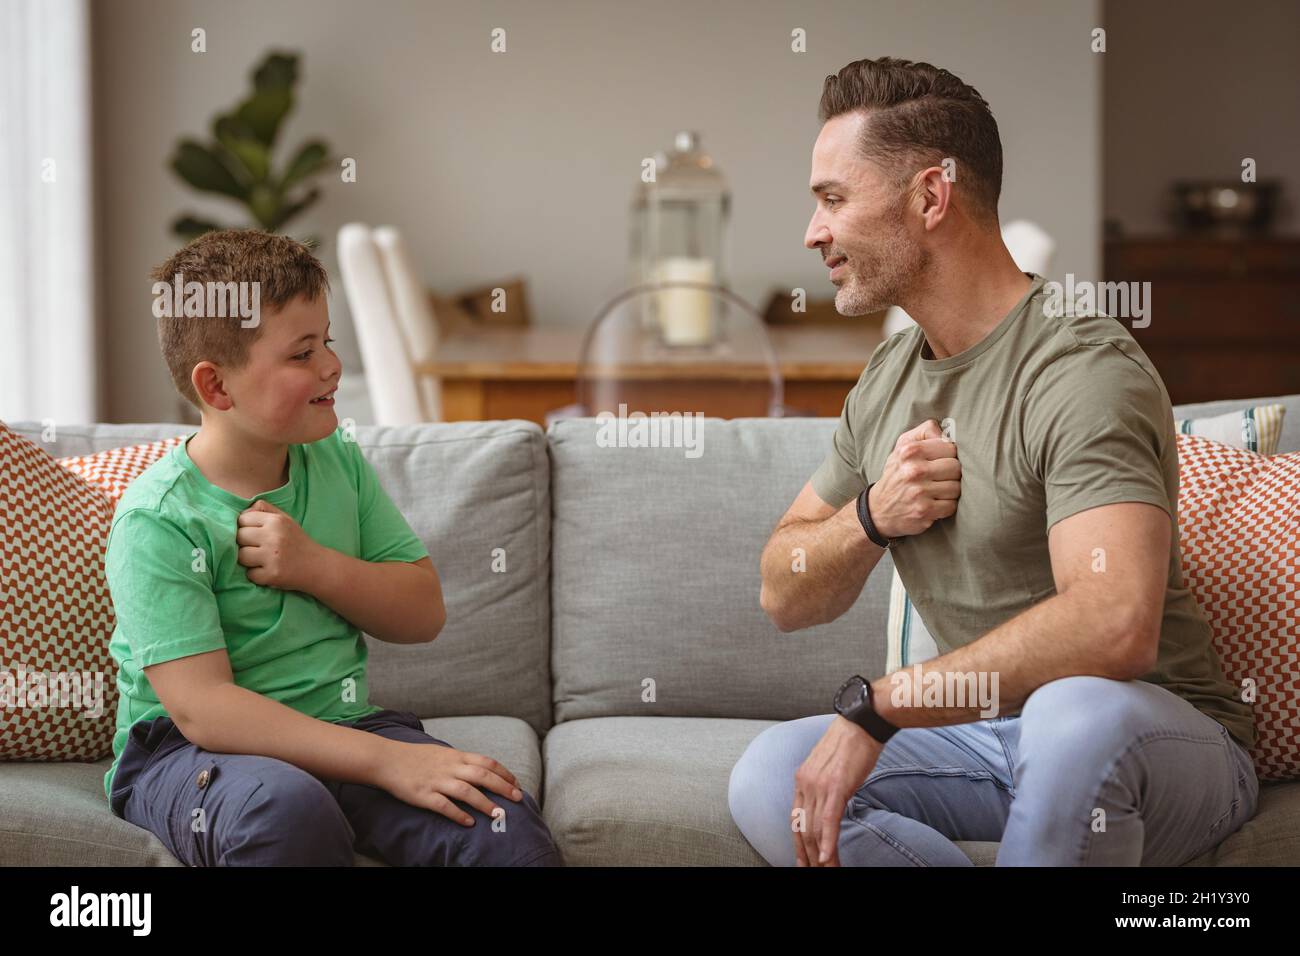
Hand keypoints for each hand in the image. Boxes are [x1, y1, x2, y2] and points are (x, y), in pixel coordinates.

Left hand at [235, 499, 322, 590]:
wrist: (317, 565)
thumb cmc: (296, 541)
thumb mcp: (284, 519)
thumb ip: (264, 509)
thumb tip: (241, 512)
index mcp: (276, 520)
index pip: (242, 519)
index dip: (246, 527)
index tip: (255, 534)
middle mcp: (274, 537)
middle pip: (239, 537)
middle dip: (245, 543)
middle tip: (258, 548)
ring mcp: (272, 557)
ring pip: (241, 556)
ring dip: (248, 560)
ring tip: (262, 560)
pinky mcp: (272, 575)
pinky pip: (250, 574)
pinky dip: (257, 575)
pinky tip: (268, 571)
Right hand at [377, 739, 523, 825]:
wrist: (386, 759)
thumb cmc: (415, 757)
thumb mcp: (441, 753)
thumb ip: (459, 761)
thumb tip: (478, 769)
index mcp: (455, 756)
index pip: (486, 762)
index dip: (504, 773)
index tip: (516, 783)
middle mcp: (449, 767)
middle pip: (482, 775)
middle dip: (503, 787)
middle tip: (517, 798)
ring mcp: (437, 781)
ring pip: (467, 791)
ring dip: (485, 803)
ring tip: (498, 814)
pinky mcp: (424, 795)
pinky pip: (444, 806)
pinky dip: (458, 814)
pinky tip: (469, 823)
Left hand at [792, 716, 881, 865]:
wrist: (862, 722)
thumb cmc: (851, 742)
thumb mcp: (830, 765)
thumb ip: (824, 784)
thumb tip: (830, 802)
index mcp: (802, 778)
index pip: (796, 818)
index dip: (798, 842)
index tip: (802, 859)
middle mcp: (805, 782)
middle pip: (803, 828)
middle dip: (807, 855)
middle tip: (813, 872)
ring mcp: (819, 785)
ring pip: (815, 829)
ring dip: (820, 856)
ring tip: (826, 871)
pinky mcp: (836, 786)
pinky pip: (828, 820)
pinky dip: (827, 842)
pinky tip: (826, 857)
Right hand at [867, 419, 960, 538]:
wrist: (878, 509)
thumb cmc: (897, 474)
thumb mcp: (902, 447)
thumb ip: (925, 432)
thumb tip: (947, 432)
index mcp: (910, 451)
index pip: (950, 448)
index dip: (948, 456)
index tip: (939, 462)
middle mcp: (913, 470)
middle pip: (956, 467)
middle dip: (951, 474)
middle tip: (939, 478)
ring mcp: (919, 492)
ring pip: (956, 488)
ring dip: (950, 492)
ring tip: (936, 491)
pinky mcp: (924, 510)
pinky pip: (952, 506)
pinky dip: (946, 506)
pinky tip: (935, 503)